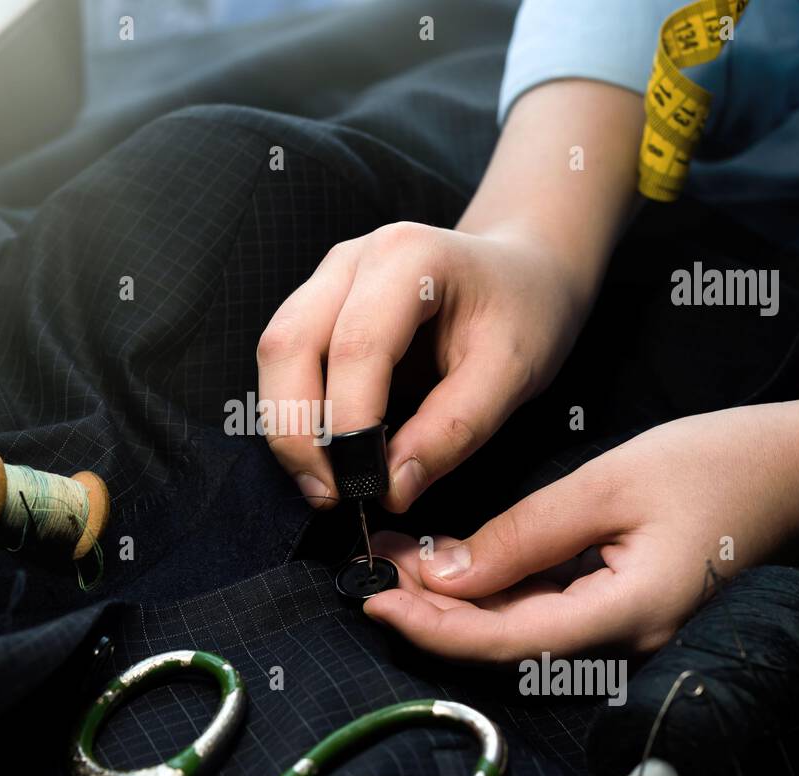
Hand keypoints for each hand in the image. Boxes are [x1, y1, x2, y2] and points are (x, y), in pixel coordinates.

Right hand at [257, 221, 587, 511]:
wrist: (522, 274)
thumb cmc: (524, 315)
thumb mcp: (513, 374)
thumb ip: (453, 430)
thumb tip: (392, 490)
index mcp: (408, 257)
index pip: (356, 347)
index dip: (350, 426)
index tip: (367, 489)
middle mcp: (353, 259)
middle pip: (288, 344)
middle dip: (296, 430)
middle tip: (328, 495)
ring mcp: (328, 278)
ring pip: (275, 352)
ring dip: (288, 426)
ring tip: (325, 484)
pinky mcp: (318, 304)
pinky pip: (285, 360)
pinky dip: (295, 413)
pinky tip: (327, 454)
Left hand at [363, 403, 798, 659]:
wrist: (796, 474)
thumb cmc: (716, 466)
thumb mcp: (608, 485)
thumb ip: (523, 535)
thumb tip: (441, 574)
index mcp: (630, 614)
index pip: (505, 641)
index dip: (432, 626)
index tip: (373, 594)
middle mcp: (626, 642)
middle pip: (504, 646)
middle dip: (430, 612)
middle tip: (373, 566)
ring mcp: (626, 634)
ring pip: (519, 633)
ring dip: (454, 602)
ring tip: (397, 557)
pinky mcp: (621, 613)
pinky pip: (545, 615)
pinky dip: (492, 591)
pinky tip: (452, 561)